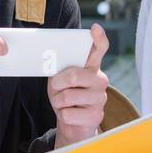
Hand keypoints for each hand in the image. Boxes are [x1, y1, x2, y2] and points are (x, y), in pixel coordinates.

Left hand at [48, 23, 109, 145]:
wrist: (72, 123)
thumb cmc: (66, 96)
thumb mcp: (60, 80)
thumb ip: (60, 70)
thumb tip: (50, 61)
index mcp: (91, 67)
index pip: (99, 49)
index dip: (98, 38)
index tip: (95, 29)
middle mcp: (100, 80)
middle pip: (74, 75)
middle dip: (57, 84)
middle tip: (56, 89)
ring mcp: (100, 98)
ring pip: (67, 97)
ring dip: (57, 102)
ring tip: (64, 104)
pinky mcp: (96, 116)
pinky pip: (67, 113)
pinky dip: (62, 115)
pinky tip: (70, 115)